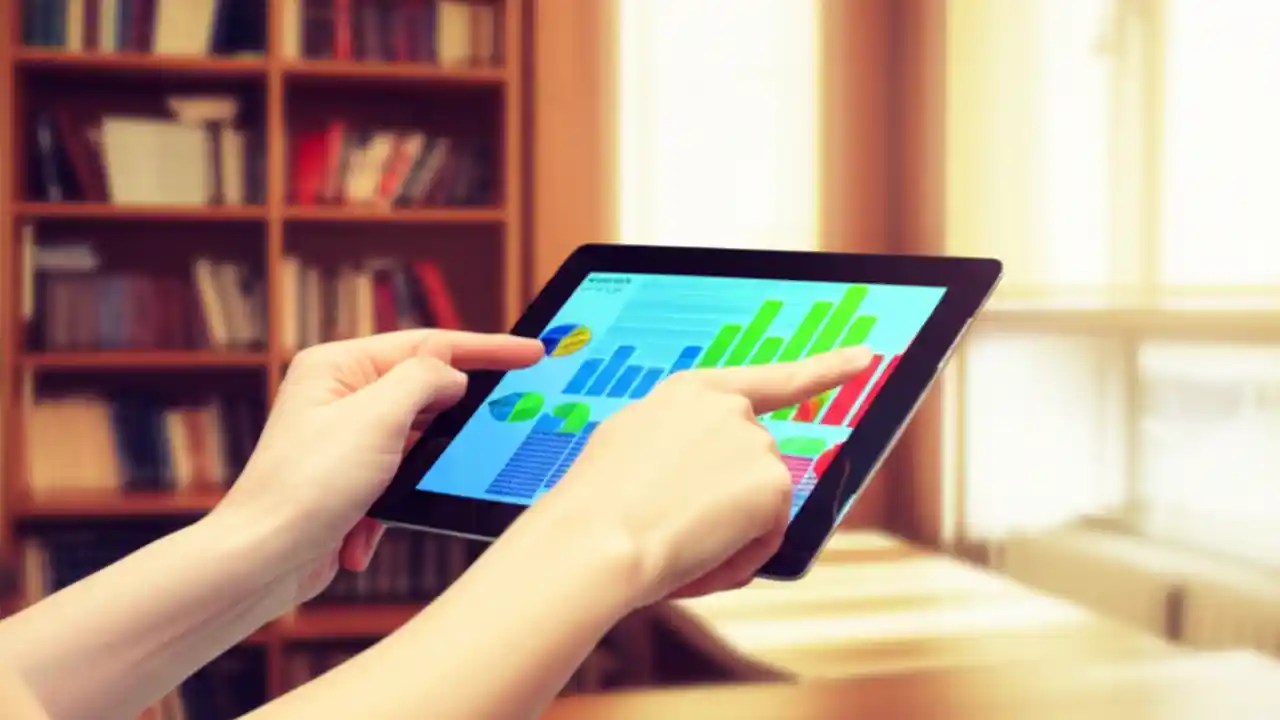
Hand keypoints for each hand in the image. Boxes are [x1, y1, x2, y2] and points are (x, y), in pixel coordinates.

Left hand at [214, 330, 543, 604]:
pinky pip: (395, 480)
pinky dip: (391, 505)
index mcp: (337, 365)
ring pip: (413, 441)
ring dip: (413, 473)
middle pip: (422, 390)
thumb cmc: (307, 485)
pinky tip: (363, 529)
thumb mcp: (378, 418)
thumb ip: (424, 381)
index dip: (486, 348)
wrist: (263, 558)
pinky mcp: (347, 478)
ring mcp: (342, 437)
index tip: (531, 352)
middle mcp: (338, 394)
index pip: (428, 345)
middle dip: (448, 420)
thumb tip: (453, 375)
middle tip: (493, 423)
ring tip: (399, 490)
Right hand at [541, 347, 872, 605]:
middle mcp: (731, 409)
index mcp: (691, 392)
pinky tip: (698, 552)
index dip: (824, 369)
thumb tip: (702, 471)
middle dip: (728, 505)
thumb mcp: (629, 447)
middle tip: (672, 526)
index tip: (865, 357)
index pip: (771, 379)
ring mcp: (756, 443)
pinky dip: (739, 556)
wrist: (598, 536)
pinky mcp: (774, 482)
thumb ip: (678, 442)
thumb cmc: (595, 503)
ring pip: (758, 507)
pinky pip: (767, 536)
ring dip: (727, 534)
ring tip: (672, 538)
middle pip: (754, 470)